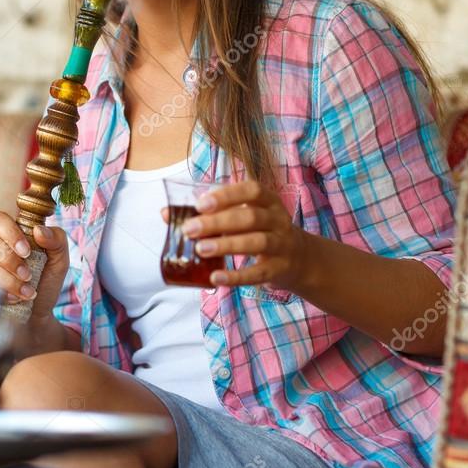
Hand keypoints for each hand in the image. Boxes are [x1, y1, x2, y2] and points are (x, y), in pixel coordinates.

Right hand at [0, 211, 68, 309]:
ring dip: (6, 280)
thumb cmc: (45, 282)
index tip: (26, 251)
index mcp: (7, 233)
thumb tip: (39, 230)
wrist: (37, 315)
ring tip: (26, 292)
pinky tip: (12, 300)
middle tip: (28, 275)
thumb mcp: (59, 260)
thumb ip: (57, 239)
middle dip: (9, 260)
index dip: (10, 233)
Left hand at [167, 180, 306, 290]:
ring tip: (200, 249)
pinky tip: (216, 277)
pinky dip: (237, 276)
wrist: (301, 259)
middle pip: (249, 217)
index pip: (252, 190)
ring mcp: (282, 245)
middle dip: (218, 222)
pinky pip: (258, 273)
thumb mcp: (244, 217)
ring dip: (227, 245)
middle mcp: (278, 220)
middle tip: (190, 229)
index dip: (226, 196)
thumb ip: (211, 214)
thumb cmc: (261, 231)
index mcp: (269, 201)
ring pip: (256, 242)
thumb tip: (166, 213)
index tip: (201, 204)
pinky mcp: (280, 269)